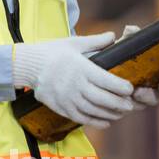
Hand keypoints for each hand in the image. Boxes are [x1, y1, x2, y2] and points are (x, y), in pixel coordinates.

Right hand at [12, 30, 135, 128]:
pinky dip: (96, 122)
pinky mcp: (61, 107)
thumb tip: (113, 36)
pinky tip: (106, 122)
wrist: (28, 65)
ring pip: (94, 111)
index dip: (122, 87)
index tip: (130, 89)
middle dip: (120, 104)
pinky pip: (81, 118)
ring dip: (110, 114)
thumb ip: (95, 41)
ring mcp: (68, 98)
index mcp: (82, 68)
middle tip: (130, 105)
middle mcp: (76, 85)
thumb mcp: (73, 43)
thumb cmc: (52, 52)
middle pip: (104, 99)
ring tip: (120, 114)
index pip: (107, 81)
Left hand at [120, 24, 158, 108]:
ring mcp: (133, 99)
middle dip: (148, 97)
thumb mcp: (123, 45)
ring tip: (125, 95)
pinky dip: (119, 104)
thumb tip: (130, 29)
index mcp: (154, 77)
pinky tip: (112, 99)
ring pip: (137, 106)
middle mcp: (146, 90)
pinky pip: (121, 108)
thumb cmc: (117, 53)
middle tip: (138, 92)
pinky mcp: (118, 104)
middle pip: (153, 99)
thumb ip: (129, 38)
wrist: (96, 63)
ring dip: (132, 102)